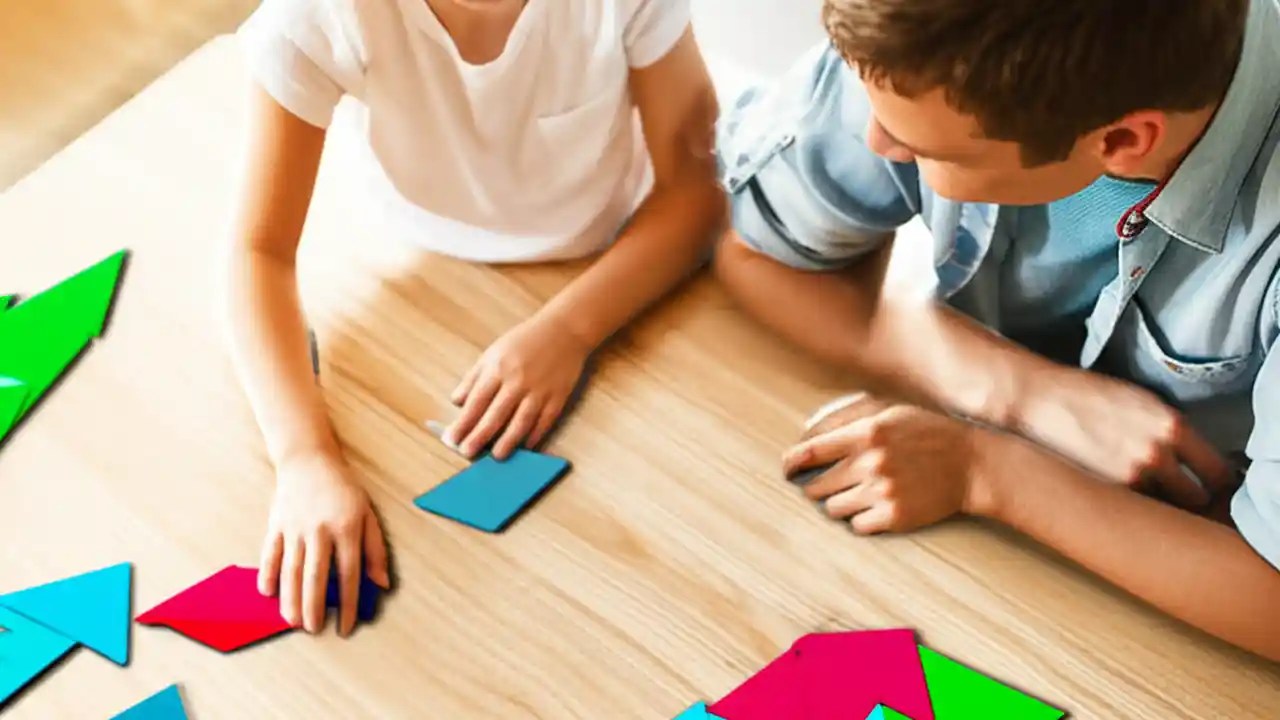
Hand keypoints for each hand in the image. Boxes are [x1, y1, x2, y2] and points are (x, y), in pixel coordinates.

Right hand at [259, 452, 389, 635]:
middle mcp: (320, 530)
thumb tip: (381, 583)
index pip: (349, 574)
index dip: (349, 603)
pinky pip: (270, 553)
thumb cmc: (343, 490)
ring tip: (292, 622)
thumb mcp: (368, 514)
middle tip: (314, 631)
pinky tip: (267, 593)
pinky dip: (267, 574)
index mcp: (346, 529)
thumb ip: (375, 549)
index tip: (346, 626)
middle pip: (316, 576)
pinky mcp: (276, 525)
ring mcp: (295, 528)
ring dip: (291, 598)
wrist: (309, 461)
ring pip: (291, 569)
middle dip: (315, 606)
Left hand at [446, 314, 590, 458]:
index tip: (451, 439)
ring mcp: (539, 390)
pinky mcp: (558, 397)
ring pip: (521, 421)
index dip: (463, 422)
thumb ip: (473, 377)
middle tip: (467, 453)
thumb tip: (456, 401)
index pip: (476, 401)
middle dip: (479, 436)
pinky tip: (526, 446)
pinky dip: (535, 435)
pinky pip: (544, 421)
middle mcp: (517, 381)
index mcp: (498, 368)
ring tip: (496, 456)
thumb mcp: (493, 353)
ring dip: (507, 441)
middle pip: (496, 415)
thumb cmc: (525, 341)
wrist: (564, 331)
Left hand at [784, 394, 986, 533]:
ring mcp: (882, 492)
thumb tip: (805, 435)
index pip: (808, 453)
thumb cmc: (927, 432)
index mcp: (866, 433)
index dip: (790, 464)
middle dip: (818, 487)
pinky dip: (862, 520)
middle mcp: (871, 463)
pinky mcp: (895, 517)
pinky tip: (877, 507)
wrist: (972, 464)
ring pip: (833, 510)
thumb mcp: (889, 411)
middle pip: (816, 487)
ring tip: (861, 494)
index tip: (787, 471)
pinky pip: (857, 527)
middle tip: (832, 484)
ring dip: (841, 504)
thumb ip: (846, 418)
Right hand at [1021, 367, 1233, 508]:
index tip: (1212, 483)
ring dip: (1157, 502)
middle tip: (1179, 491)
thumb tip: (1194, 455)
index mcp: (1171, 426)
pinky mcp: (1102, 493)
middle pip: (1197, 497)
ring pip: (1163, 507)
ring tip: (1139, 490)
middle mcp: (1155, 455)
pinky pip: (1132, 509)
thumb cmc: (1086, 396)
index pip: (1219, 471)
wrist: (1036, 401)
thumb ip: (1171, 429)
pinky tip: (1116, 491)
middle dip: (1190, 495)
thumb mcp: (1141, 402)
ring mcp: (1128, 478)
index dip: (1217, 480)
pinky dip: (1129, 506)